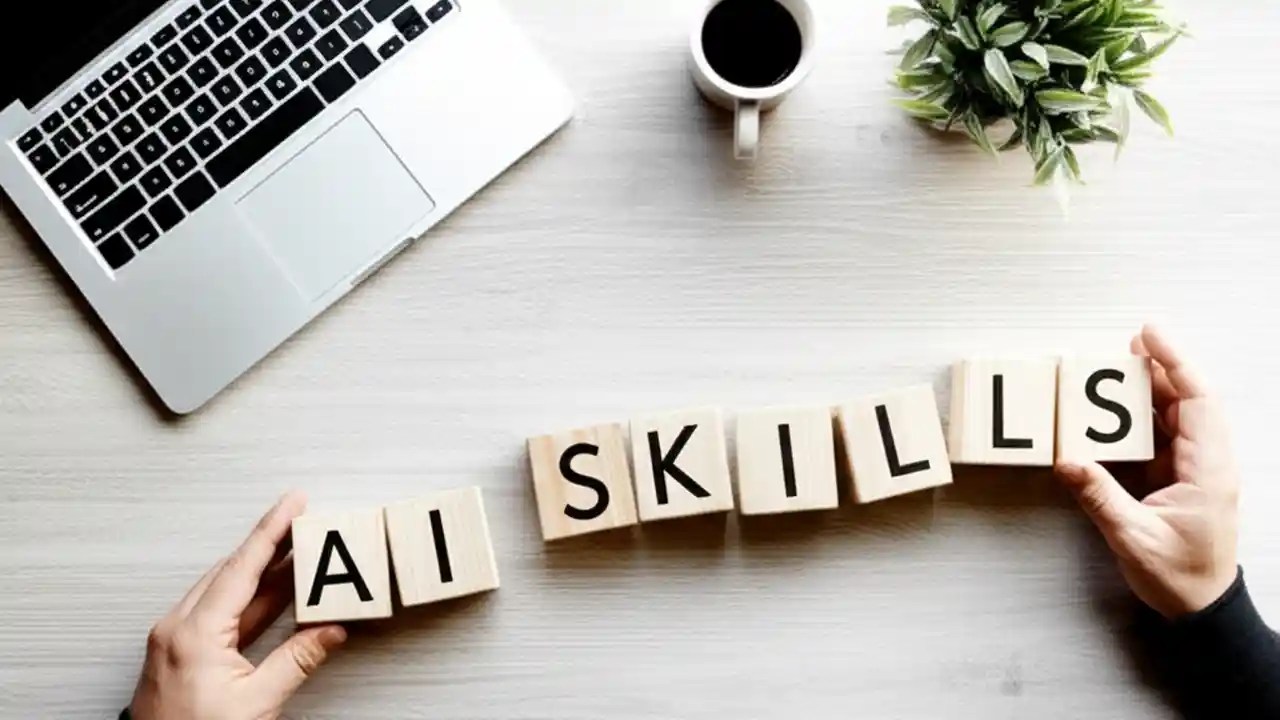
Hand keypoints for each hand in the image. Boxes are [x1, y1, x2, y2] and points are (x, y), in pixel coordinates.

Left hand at [129, 492, 346, 719]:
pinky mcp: (177, 655)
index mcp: (194, 634)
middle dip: (271, 547)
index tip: (293, 505)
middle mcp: (177, 630)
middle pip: (232, 572)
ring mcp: (173, 641)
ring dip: (263, 575)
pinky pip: (217, 613)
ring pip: (225, 591)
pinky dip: (249, 601)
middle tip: (304, 527)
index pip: (242, 568)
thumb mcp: (256, 703)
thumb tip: (329, 632)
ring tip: (299, 558)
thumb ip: (297, 661)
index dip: (272, 531)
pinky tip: (275, 599)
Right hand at [1056, 325, 1239, 618]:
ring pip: (1175, 415)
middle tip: (1123, 346)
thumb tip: (1066, 459)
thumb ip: (1099, 496)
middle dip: (1157, 368)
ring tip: (1115, 370)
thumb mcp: (1134, 537)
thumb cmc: (1180, 578)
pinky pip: (1161, 436)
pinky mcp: (1179, 480)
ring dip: (1147, 391)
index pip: (1198, 400)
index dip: (1175, 362)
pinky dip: (1139, 418)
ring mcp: (1194, 470)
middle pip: (1186, 400)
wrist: (1201, 609)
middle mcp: (1206, 462)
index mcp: (1207, 470)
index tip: (1148, 335)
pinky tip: (1113, 412)